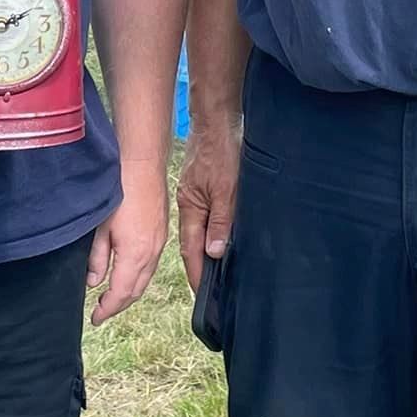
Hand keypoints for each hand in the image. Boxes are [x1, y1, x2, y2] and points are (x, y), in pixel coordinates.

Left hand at [86, 159, 167, 325]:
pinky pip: (152, 266)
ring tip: (111, 298)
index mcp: (135, 254)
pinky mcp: (162, 234)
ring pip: (145, 280)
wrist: (142, 165)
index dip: (107, 310)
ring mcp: (160, 244)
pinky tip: (127, 274)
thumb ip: (97, 258)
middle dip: (118, 305)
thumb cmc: (118, 191)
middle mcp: (151, 254)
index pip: (120, 293)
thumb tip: (93, 283)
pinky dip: (139, 278)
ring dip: (129, 293)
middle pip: (135, 291)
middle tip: (101, 312)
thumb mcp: (100, 228)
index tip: (95, 318)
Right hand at [176, 120, 240, 293]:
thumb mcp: (227, 190)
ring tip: (215, 273)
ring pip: (199, 230)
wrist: (217, 121)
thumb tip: (214, 252)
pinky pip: (205, 217)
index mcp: (191, 208)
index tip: (203, 295)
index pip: (192, 250)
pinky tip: (219, 239)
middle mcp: (189, 205)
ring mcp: (194, 196)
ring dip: (205, 251)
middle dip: (200, 267)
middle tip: (210, 291)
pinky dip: (210, 232)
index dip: (197, 273)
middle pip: (193, 243)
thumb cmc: (222, 151)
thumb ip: (221, 221)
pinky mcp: (202, 188)